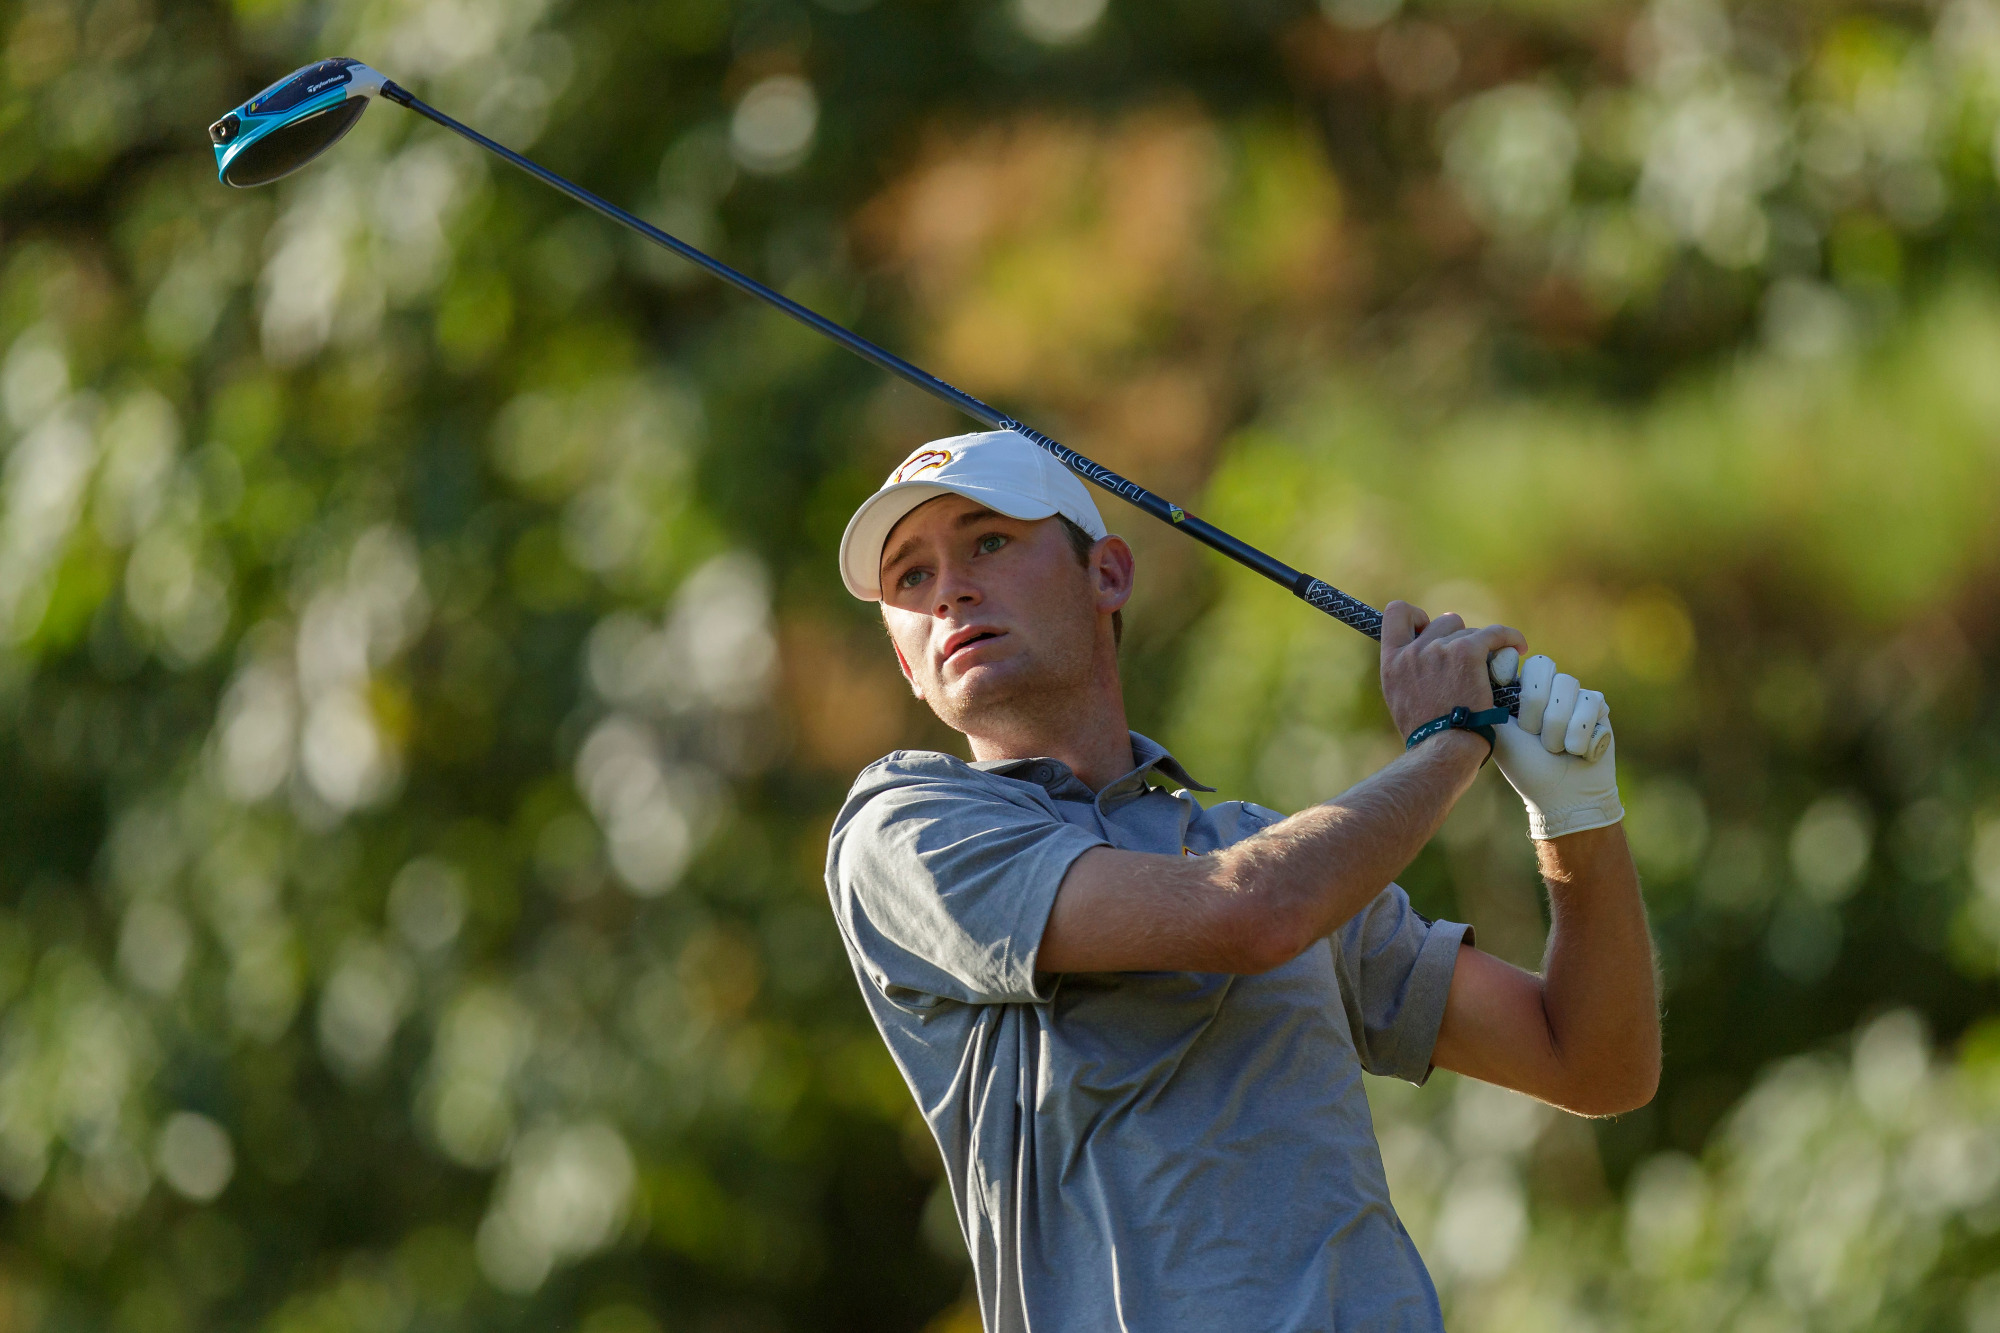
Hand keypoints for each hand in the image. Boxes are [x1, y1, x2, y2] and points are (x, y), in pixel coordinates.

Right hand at [1380, 601, 1526, 737]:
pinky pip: (1495, 633)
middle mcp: (1413, 651)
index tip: (1430, 631)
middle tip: (1470, 661)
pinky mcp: (1467, 652)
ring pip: (1471, 631)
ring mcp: (1439, 649)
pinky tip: (1520, 647)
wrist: (1445, 749)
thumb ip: (1408, 673)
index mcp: (1392, 661)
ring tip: (1491, 669)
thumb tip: (1423, 660)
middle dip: (1459, 638)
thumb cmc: (1429, 736)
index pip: (1397, 612)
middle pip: (1444, 622)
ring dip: (1482, 648)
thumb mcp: (1402, 700)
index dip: (1418, 617)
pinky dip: (1510, 638)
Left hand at [1486, 653, 1623, 838]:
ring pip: (1568, 685)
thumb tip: (1485, 663)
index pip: (1512, 658)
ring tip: (1556, 748)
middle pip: (1542, 666)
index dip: (1509, 669)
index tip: (1506, 689)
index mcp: (1516, 691)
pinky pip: (1591, 702)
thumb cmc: (1526, 767)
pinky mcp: (1597, 705)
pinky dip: (1581, 734)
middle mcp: (1545, 687)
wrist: (1562, 796)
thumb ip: (1491, 699)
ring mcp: (1572, 694)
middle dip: (1536, 704)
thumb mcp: (1500, 734)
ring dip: (1559, 726)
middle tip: (1533, 733)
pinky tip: (1579, 751)